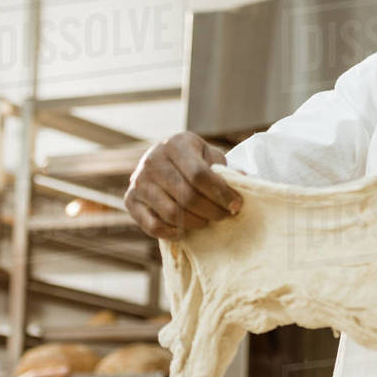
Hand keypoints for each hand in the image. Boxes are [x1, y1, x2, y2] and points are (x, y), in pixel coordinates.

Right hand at [123, 131, 242, 239]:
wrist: (164, 164)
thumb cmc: (194, 161)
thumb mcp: (211, 157)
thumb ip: (227, 170)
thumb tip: (245, 183)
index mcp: (176, 144)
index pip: (200, 175)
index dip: (221, 194)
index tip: (236, 205)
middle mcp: (152, 160)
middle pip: (188, 196)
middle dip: (212, 211)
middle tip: (225, 216)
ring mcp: (139, 181)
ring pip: (173, 214)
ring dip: (197, 223)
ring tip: (208, 220)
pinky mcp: (130, 201)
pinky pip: (154, 226)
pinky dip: (173, 232)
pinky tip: (186, 229)